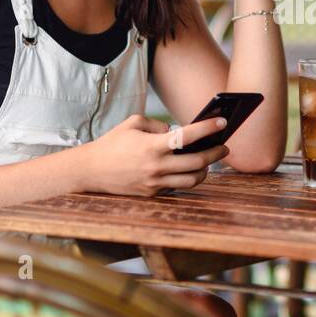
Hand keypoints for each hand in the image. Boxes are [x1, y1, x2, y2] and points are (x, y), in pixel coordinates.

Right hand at [76, 114, 229, 195]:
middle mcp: (156, 166)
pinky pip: (177, 186)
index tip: (223, 123)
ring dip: (206, 170)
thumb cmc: (113, 143)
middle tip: (224, 147)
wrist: (91, 170)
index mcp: (153, 145)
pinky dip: (188, 178)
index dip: (208, 128)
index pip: (189, 136)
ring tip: (210, 161)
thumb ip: (158, 125)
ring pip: (192, 179)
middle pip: (198, 162)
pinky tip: (192, 169)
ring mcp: (155, 182)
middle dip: (216, 153)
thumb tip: (177, 132)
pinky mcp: (152, 193)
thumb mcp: (133, 123)